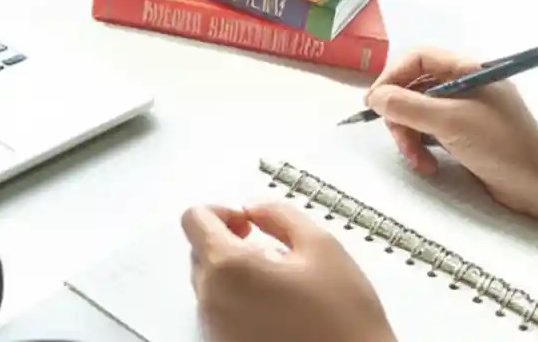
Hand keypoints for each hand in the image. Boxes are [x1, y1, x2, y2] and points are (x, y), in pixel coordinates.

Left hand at [180, 202, 394, 341]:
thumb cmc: (343, 319)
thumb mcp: (321, 247)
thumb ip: (279, 215)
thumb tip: (252, 208)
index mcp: (228, 268)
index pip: (194, 219)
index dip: (220, 211)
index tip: (249, 223)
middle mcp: (210, 300)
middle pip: (199, 251)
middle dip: (229, 242)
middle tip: (272, 251)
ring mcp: (214, 329)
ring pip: (209, 283)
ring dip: (235, 273)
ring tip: (281, 284)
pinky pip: (220, 312)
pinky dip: (239, 301)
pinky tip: (278, 310)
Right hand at [364, 46, 537, 217]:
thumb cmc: (501, 145)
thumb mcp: (449, 121)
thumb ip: (407, 106)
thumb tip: (374, 97)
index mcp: (467, 70)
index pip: (416, 59)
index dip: (392, 77)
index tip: (376, 102)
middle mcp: (464, 86)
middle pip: (412, 88)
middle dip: (400, 116)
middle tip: (401, 141)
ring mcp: (464, 111)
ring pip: (417, 113)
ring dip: (410, 138)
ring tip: (419, 161)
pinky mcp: (464, 135)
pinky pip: (429, 132)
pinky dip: (423, 148)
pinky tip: (429, 166)